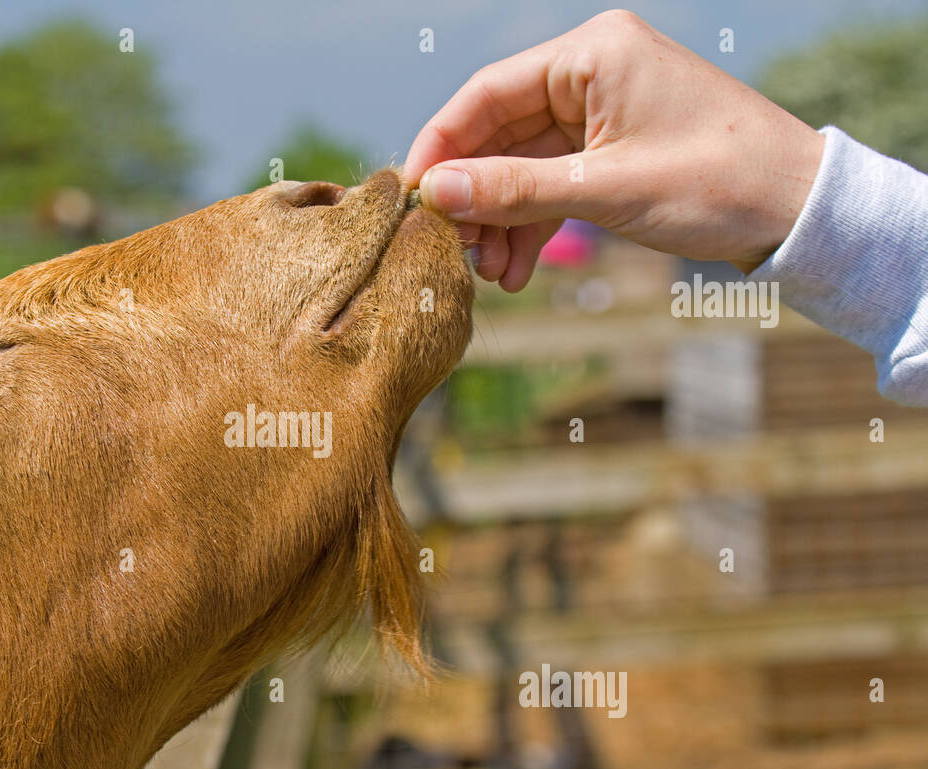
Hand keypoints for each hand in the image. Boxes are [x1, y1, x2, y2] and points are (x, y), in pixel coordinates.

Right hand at [403, 9, 824, 289]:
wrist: (799, 211)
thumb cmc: (718, 183)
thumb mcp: (605, 189)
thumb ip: (514, 190)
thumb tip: (434, 193)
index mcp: (592, 54)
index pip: (487, 94)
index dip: (441, 148)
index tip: (410, 198)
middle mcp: (592, 73)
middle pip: (500, 134)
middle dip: (474, 198)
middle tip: (451, 250)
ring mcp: (602, 112)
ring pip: (523, 166)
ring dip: (501, 221)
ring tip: (488, 274)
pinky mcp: (613, 148)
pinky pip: (552, 183)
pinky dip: (533, 224)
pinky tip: (516, 268)